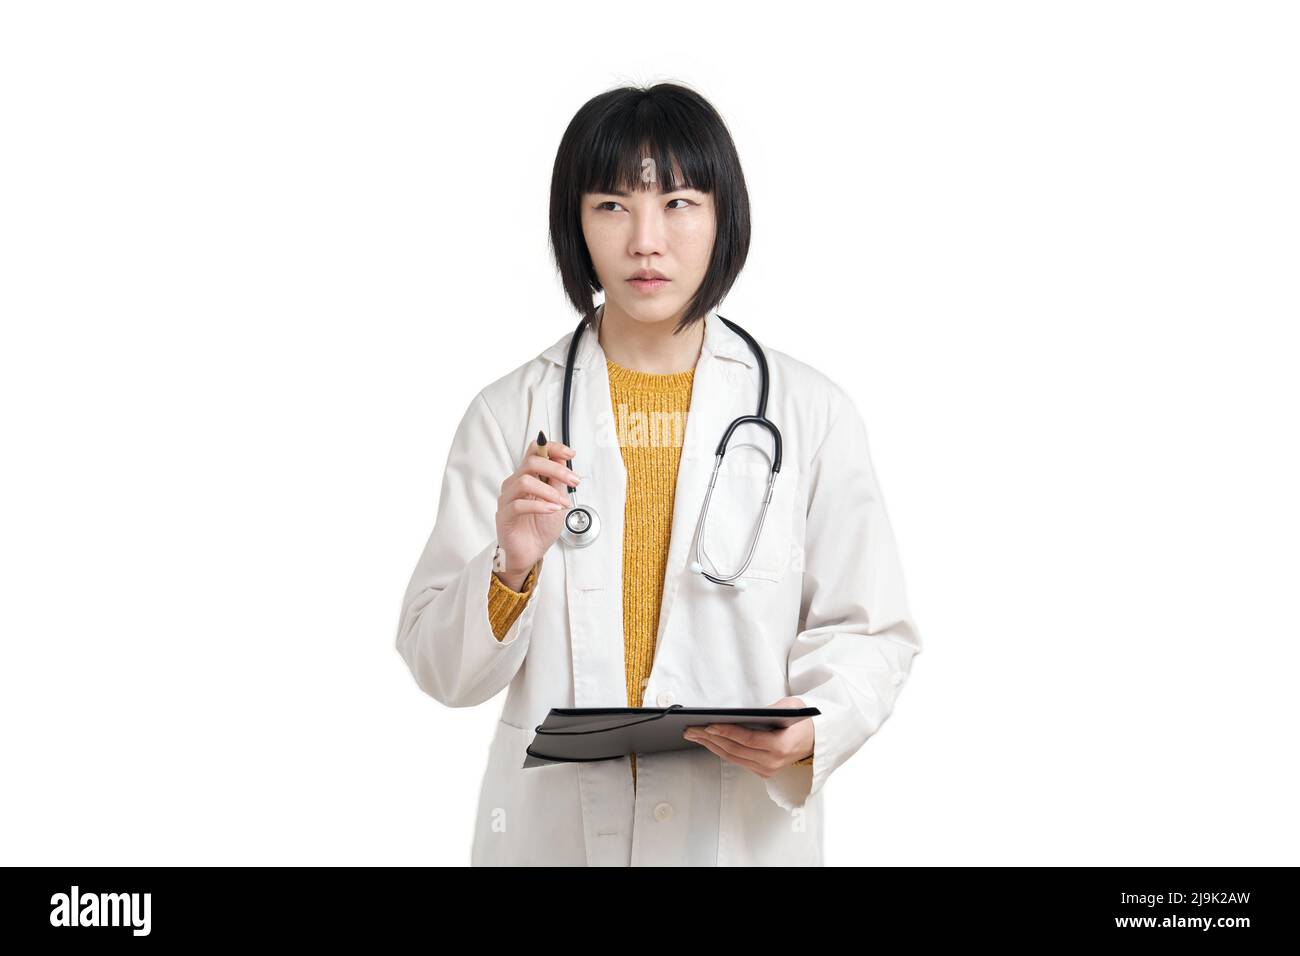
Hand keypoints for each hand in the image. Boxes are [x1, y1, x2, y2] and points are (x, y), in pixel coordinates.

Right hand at [494, 431, 580, 580]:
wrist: (531, 552)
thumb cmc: (540, 527)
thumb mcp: (558, 500)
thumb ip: (558, 480)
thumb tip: (563, 458)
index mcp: (528, 476)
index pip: (535, 451)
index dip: (552, 447)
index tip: (569, 453)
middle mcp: (515, 483)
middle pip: (531, 462)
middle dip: (556, 469)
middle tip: (573, 480)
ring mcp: (507, 498)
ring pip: (524, 481)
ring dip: (549, 491)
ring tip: (562, 503)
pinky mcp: (504, 515)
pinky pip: (518, 504)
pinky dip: (540, 506)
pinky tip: (552, 510)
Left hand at [681, 696, 814, 777]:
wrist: (817, 739)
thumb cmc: (804, 720)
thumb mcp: (791, 706)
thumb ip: (769, 710)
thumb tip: (742, 713)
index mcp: (781, 746)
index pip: (749, 740)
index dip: (728, 733)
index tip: (709, 725)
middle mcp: (773, 762)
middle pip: (735, 750)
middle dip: (711, 738)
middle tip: (692, 729)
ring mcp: (767, 769)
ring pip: (733, 757)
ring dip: (712, 745)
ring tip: (695, 735)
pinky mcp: (762, 771)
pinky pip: (738, 760)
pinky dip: (722, 750)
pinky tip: (709, 741)